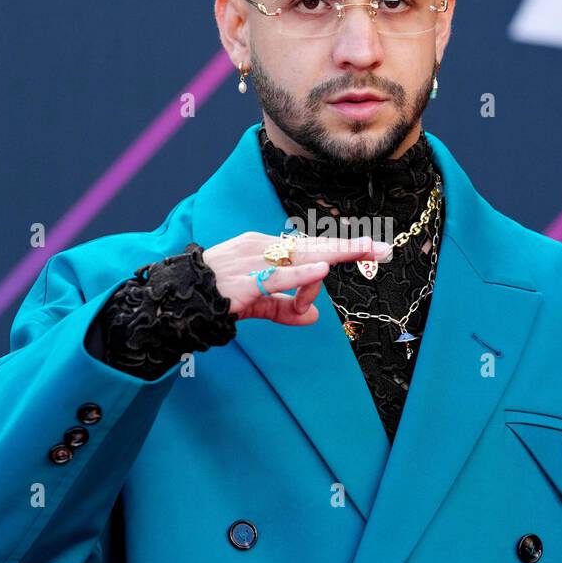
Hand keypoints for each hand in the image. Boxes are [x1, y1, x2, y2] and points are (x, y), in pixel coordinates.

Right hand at [201, 233, 391, 324]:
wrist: (178, 299)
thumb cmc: (217, 295)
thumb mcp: (259, 303)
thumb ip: (285, 309)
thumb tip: (314, 316)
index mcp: (265, 247)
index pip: (310, 246)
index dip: (342, 246)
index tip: (374, 248)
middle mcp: (261, 247)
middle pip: (314, 246)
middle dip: (350, 247)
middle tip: (383, 248)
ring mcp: (253, 262)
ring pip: (300, 260)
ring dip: (333, 258)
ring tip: (364, 251)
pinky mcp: (245, 283)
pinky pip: (278, 278)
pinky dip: (302, 274)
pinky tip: (323, 270)